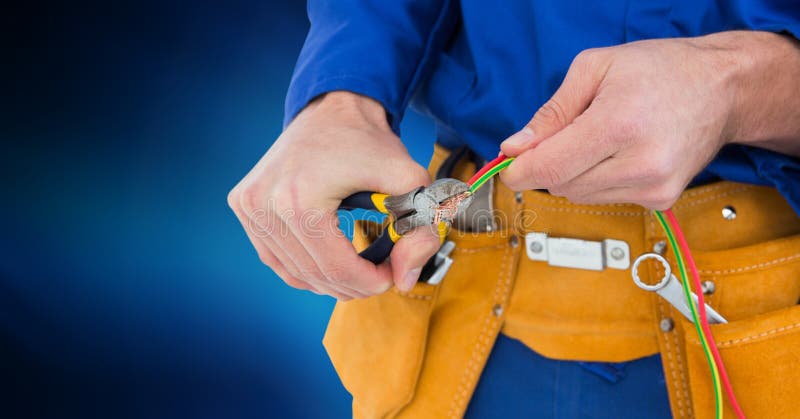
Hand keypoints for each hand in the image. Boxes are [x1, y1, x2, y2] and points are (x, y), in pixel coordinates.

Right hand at [228, 92, 439, 298]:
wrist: (332, 107)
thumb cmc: (368, 142)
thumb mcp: (408, 179)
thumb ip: (419, 229)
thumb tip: (405, 279)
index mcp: (298, 198)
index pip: (336, 267)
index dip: (370, 281)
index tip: (392, 275)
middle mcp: (264, 203)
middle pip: (314, 274)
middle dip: (353, 284)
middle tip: (379, 273)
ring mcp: (249, 205)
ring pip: (293, 272)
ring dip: (329, 280)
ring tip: (358, 269)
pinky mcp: (244, 205)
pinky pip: (275, 257)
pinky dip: (305, 268)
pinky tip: (329, 262)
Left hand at [499, 31, 799, 208]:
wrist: (723, 89)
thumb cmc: (661, 70)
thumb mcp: (595, 69)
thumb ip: (550, 113)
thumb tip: (515, 148)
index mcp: (618, 124)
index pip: (550, 168)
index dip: (520, 171)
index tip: (509, 166)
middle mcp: (640, 163)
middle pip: (561, 185)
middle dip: (550, 164)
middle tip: (566, 134)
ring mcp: (654, 186)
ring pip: (579, 196)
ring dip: (575, 173)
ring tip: (601, 138)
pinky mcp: (662, 200)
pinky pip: (605, 198)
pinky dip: (599, 180)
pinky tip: (620, 154)